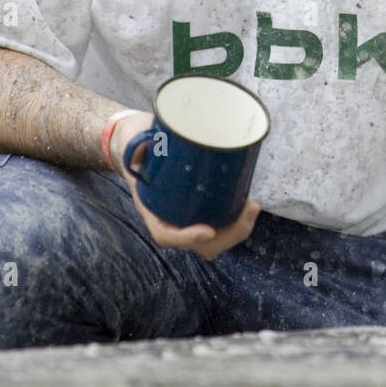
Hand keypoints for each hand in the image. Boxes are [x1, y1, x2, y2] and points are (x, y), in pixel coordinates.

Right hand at [112, 112, 260, 258]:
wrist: (141, 141)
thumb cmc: (138, 143)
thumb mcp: (133, 142)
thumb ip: (136, 146)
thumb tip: (143, 146)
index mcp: (150, 207)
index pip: (165, 234)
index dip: (186, 237)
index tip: (208, 230)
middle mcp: (169, 218)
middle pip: (199, 244)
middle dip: (228, 235)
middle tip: (249, 209)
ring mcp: (186, 216)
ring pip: (213, 240)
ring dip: (236, 230)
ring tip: (252, 207)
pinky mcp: (201, 208)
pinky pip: (219, 224)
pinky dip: (236, 220)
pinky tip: (248, 203)